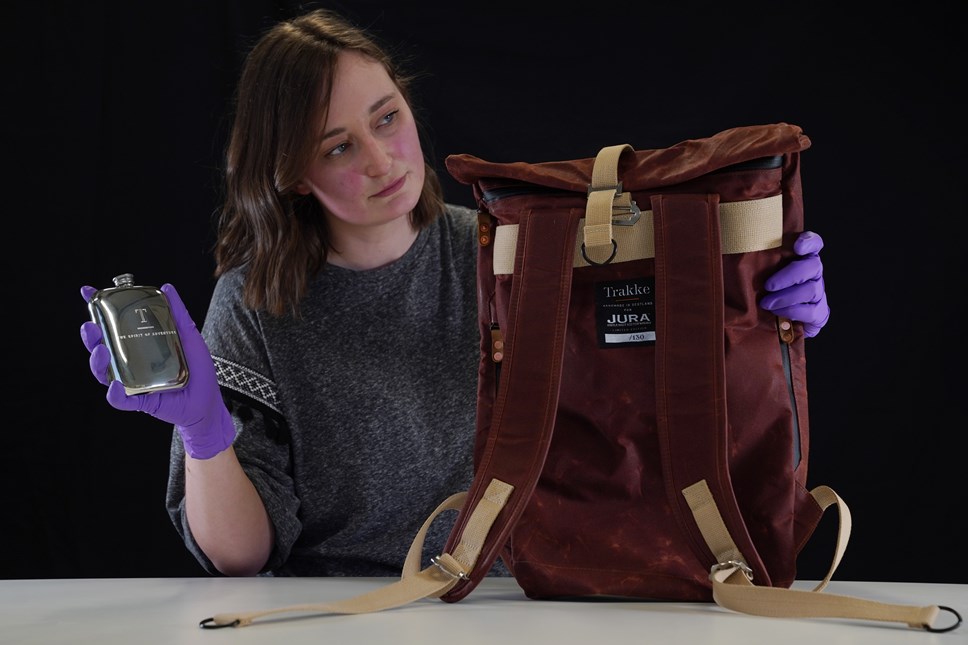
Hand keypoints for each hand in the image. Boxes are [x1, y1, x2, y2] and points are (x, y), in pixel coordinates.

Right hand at [80, 283, 234, 458]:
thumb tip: (167, 287)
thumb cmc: (198, 369)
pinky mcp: (139, 401)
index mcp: (138, 344)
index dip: (97, 310)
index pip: (112, 326)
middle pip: (101, 347)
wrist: (209, 401)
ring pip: (104, 372)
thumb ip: (178, 314)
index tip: (88, 292)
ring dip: (98, 362)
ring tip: (101, 350)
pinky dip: (114, 394)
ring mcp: (132, 381)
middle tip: (90, 325)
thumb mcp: (189, 337)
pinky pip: (120, 399)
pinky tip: (115, 385)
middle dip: (91, 336)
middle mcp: (130, 362)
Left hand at [759, 231, 829, 337]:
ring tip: (766, 303)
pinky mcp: (819, 313)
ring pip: (812, 290)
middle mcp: (813, 273)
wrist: (769, 320)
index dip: (809, 242)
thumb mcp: (756, 272)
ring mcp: (818, 293)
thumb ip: (754, 260)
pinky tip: (777, 312)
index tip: (797, 246)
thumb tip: (738, 249)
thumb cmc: (760, 290)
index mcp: (801, 258)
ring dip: (787, 297)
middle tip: (768, 286)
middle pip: (813, 266)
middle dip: (790, 276)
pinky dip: (794, 312)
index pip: (814, 243)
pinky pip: (813, 312)